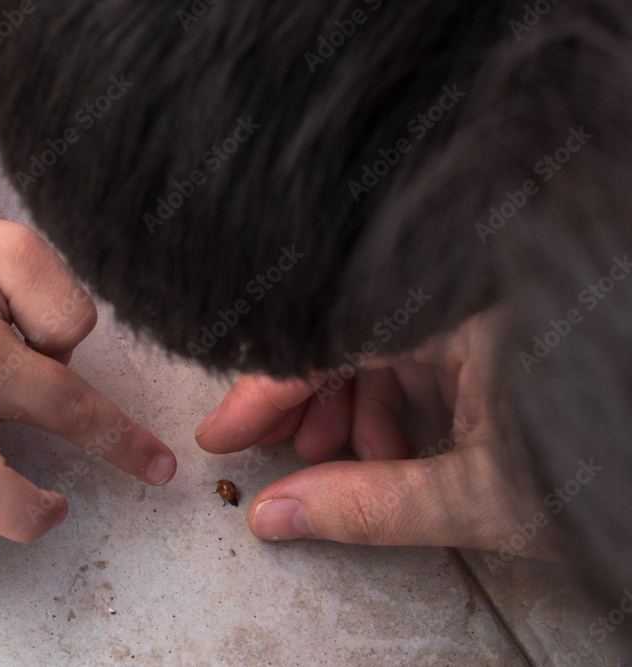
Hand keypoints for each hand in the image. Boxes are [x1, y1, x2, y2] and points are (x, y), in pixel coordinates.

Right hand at [194, 313, 550, 556]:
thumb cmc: (606, 464)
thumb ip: (368, 506)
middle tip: (270, 454)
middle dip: (305, 403)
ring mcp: (480, 316)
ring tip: (335, 465)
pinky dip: (391, 408)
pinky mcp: (492, 338)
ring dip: (349, 411)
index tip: (222, 433)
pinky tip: (387, 452)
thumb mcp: (480, 498)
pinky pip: (416, 361)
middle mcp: (465, 299)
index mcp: (463, 309)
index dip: (265, 389)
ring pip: (380, 351)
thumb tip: (276, 516)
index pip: (332, 336)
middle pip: (349, 338)